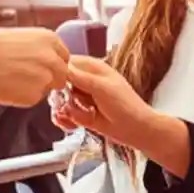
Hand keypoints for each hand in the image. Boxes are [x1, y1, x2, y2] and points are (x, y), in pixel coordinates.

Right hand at [0, 28, 69, 106]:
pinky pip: (34, 99)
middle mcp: (52, 58)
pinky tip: (7, 86)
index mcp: (49, 38)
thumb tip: (43, 56)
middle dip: (49, 77)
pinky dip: (24, 96)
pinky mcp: (33, 96)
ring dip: (37, 87)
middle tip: (26, 75)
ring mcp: (44, 78)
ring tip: (12, 79)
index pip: (64, 55)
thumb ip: (37, 47)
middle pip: (62, 74)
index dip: (53, 62)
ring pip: (49, 88)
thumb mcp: (18, 36)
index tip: (42, 65)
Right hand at [60, 56, 192, 176]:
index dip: (59, 72)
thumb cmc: (125, 105)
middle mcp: (85, 80)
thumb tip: (60, 67)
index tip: (57, 83)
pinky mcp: (80, 113)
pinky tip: (72, 125)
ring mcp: (82, 97)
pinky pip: (63, 114)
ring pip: (60, 100)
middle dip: (60, 95)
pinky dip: (65, 120)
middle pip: (58, 82)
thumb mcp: (101, 87)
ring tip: (75, 116)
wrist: (136, 130)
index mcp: (91, 67)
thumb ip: (80, 77)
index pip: (66, 62)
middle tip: (68, 103)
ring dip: (64, 110)